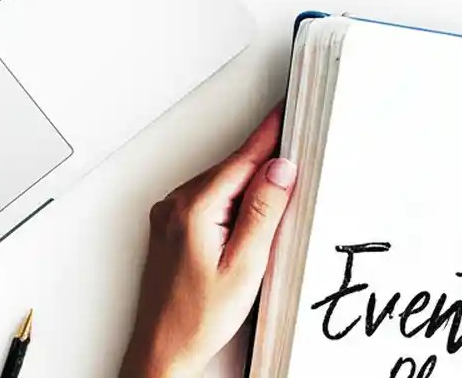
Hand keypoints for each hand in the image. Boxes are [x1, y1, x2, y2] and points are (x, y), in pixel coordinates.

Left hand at [119, 108, 297, 377]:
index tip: (288, 110)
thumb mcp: (245, 265)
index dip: (270, 132)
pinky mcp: (171, 227)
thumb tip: (279, 170)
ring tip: (271, 216)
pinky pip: (209, 199)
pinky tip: (246, 225)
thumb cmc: (196, 319)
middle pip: (233, 168)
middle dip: (266, 164)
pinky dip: (232, 202)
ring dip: (249, 188)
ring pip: (222, 184)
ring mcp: (170, 215)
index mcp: (195, 208)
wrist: (162, 350)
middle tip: (299, 160)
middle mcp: (176, 204)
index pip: (243, 158)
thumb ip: (264, 212)